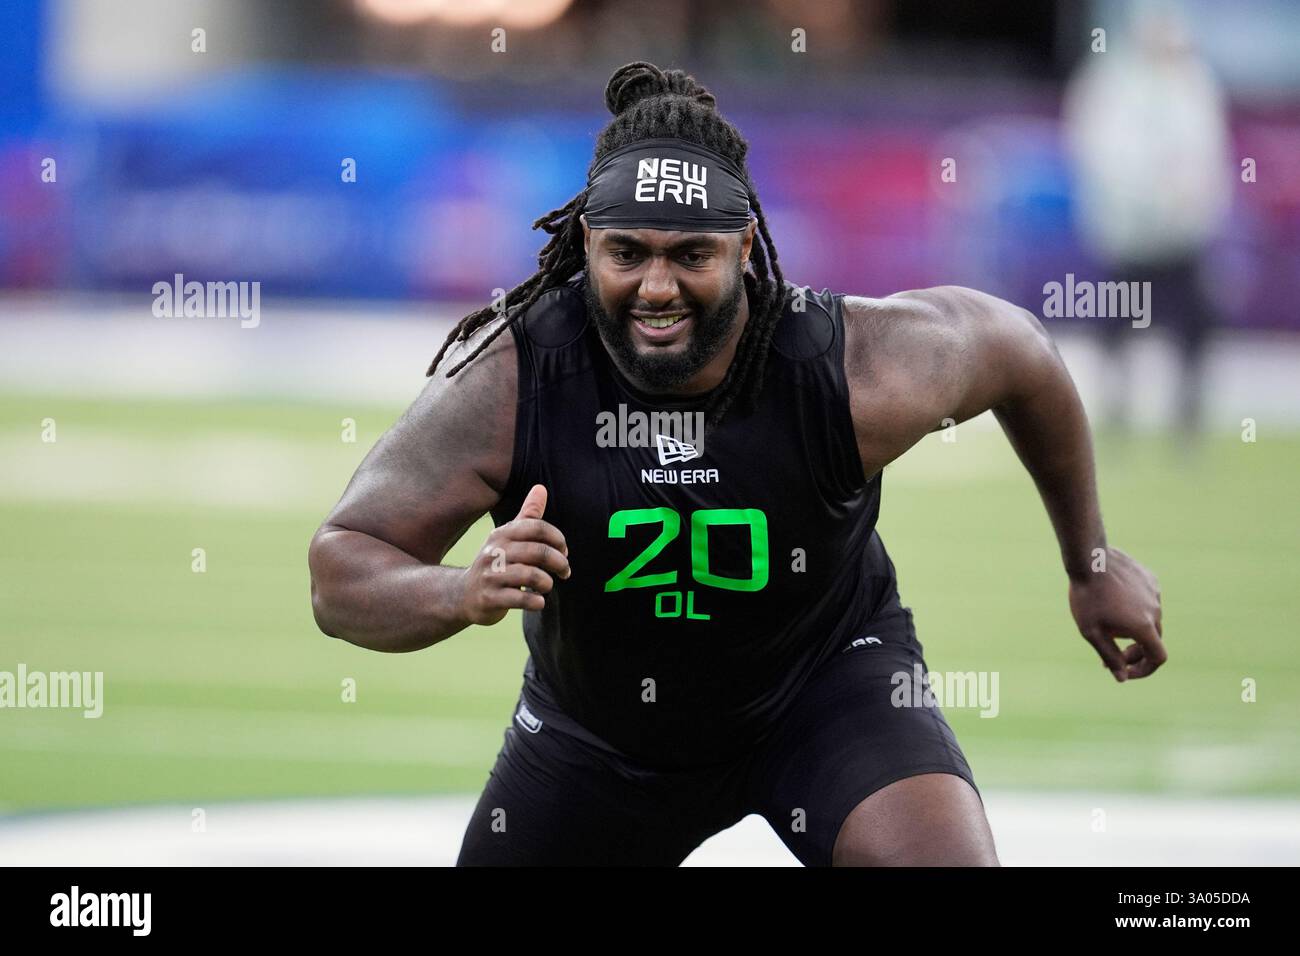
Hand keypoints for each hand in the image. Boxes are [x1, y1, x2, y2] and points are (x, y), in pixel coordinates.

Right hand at [458, 484, 570, 625]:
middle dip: (559, 563)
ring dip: (547, 582)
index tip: (564, 551)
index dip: (557, 538)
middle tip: (565, 572)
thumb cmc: (495, 563)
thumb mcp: (508, 537)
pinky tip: (538, 601)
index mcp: (502, 535)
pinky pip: (520, 599)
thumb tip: (541, 488)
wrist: (463, 594)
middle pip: (537, 552)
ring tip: (547, 586)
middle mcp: (494, 552)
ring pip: (530, 575)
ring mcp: (490, 576)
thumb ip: (527, 516)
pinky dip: (535, 601)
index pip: (536, 527)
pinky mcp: (489, 598)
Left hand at [1067, 546, 1164, 681]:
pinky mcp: (1150, 579)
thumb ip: (1110, 657)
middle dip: (1134, 651)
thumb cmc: (1087, 597)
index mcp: (1144, 626)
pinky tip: (1114, 602)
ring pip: (1149, 618)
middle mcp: (1155, 610)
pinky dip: (1135, 607)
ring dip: (1134, 628)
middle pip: (1153, 639)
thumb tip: (1123, 678)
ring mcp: (1155, 593)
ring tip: (1108, 623)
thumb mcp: (1092, 633)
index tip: (1128, 671)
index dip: (1145, 669)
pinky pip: (1146, 599)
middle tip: (1111, 653)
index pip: (1158, 657)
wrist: (1089, 559)